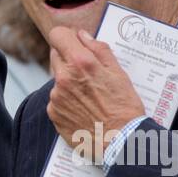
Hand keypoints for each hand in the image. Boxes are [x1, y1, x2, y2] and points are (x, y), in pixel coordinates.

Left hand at [46, 27, 144, 163]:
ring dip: (68, 81)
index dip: (67, 37)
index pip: (57, 35)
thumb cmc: (124, 107)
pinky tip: (83, 108)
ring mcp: (56, 96)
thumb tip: (81, 35)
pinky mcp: (54, 113)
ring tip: (89, 96)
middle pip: (56, 55)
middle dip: (69, 59)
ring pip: (57, 78)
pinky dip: (66, 100)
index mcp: (79, 62)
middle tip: (88, 72)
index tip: (74, 43)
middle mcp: (63, 77)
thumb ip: (98, 49)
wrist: (120, 141)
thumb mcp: (118, 73)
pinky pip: (56, 99)